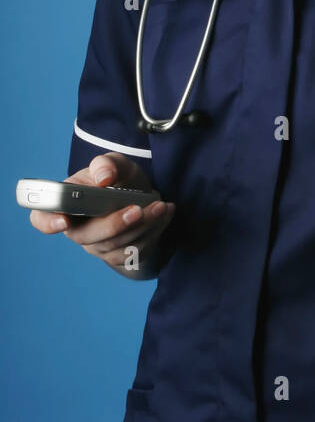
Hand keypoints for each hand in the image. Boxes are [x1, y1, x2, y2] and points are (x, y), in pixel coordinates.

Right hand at [28, 152, 174, 279]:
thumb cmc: (119, 180)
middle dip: (115, 223)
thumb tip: (103, 177)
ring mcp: (98, 247)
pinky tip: (165, 213)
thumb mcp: (115, 164)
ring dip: (143, 225)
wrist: (140, 198)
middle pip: (88, 236)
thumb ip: (107, 164)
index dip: (47, 222)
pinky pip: (135, 251)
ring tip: (161, 205)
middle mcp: (78, 229)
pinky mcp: (119, 256)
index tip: (62, 221)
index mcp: (66, 204)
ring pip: (116, 245)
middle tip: (138, 208)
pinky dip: (154, 231)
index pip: (42, 217)